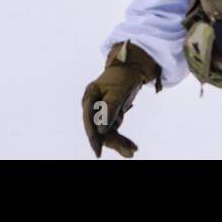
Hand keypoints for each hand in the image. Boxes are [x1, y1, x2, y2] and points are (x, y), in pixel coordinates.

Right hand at [81, 42, 160, 157]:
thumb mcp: (118, 91)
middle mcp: (93, 105)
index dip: (93, 137)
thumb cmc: (123, 76)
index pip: (89, 120)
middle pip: (99, 129)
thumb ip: (109, 109)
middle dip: (113, 142)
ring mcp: (101, 111)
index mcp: (90, 96)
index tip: (98, 152)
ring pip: (107, 132)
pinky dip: (122, 138)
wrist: (132, 68)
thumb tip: (101, 131)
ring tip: (132, 151)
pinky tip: (132, 146)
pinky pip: (114, 130)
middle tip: (129, 153)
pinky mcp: (109, 115)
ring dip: (120, 142)